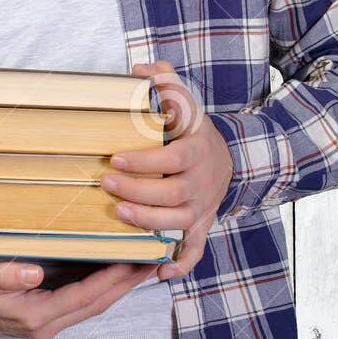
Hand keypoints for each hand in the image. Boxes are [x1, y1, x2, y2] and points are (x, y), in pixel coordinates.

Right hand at [0, 256, 155, 338]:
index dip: (111, 280)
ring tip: (146, 263)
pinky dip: (106, 286)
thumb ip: (4, 275)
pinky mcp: (51, 315)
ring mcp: (51, 323)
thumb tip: (32, 272)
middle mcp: (48, 325)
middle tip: (154, 259)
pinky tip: (120, 269)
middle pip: (97, 304)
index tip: (134, 260)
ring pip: (95, 305)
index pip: (83, 297)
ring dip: (122, 286)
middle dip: (127, 283)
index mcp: (35, 316)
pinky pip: (86, 302)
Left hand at [104, 60, 233, 280]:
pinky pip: (195, 250)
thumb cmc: (194, 132)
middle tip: (107, 183)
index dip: (146, 161)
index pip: (174, 158)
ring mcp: (202, 207)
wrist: (229, 159)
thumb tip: (141, 67)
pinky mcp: (201, 225)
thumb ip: (166, 81)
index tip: (116, 158)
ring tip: (120, 215)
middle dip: (138, 191)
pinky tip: (159, 270)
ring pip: (178, 222)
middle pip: (173, 193)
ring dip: (149, 222)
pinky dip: (181, 263)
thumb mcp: (185, 102)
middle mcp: (201, 181)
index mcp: (197, 150)